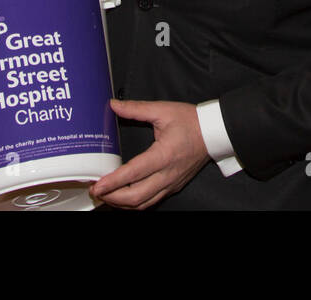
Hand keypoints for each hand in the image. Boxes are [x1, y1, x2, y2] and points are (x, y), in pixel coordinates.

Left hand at [90, 99, 209, 208]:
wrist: (214, 132)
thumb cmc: (191, 121)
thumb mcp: (163, 110)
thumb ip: (136, 109)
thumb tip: (114, 105)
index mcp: (164, 155)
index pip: (133, 173)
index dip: (113, 182)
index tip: (98, 185)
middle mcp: (167, 174)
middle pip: (136, 196)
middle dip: (112, 198)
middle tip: (96, 192)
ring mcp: (171, 183)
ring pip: (143, 203)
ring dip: (122, 204)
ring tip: (106, 197)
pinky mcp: (173, 186)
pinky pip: (151, 201)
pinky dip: (135, 203)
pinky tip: (123, 198)